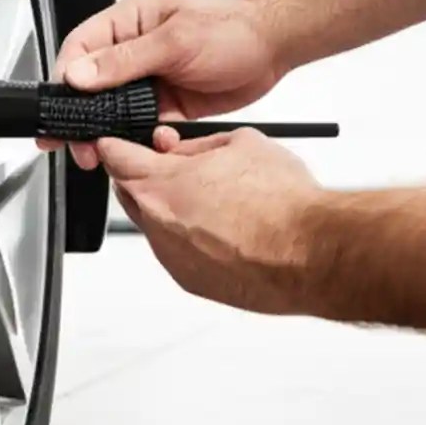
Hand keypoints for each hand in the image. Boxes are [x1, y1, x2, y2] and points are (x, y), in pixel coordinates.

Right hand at [39, 0, 283, 169]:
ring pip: (112, 109)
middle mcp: (133, 50)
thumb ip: (125, 60)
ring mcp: (149, 78)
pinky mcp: (166, 103)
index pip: (80, 49)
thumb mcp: (174, 42)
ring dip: (106, 131)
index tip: (60, 106)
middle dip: (79, 115)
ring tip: (100, 152)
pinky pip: (140, 125)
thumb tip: (80, 74)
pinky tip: (148, 143)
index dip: (65, 79)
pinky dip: (139, 138)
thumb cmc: (232, 28)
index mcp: (128, 23)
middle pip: (90, 85)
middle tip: (74, 142)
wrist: (274, 48)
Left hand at [96, 128, 322, 315]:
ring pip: (156, 224)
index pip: (115, 158)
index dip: (117, 145)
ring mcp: (173, 259)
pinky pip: (179, 252)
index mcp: (161, 185)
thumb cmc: (282, 201)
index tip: (118, 144)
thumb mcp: (239, 142)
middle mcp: (159, 225)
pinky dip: (192, 239)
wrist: (311, 253)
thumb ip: (196, 145)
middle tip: (176, 166)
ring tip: (216, 200)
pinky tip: (226, 228)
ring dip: (172, 209)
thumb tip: (180, 149)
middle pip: (130, 193)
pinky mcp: (192, 282)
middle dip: (146, 176)